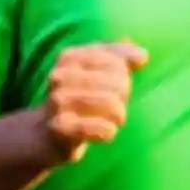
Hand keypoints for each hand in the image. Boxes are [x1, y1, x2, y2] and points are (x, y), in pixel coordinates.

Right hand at [44, 40, 148, 161]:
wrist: (46, 133)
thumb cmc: (79, 98)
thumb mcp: (95, 71)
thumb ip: (120, 57)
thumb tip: (143, 56)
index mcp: (69, 58)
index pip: (115, 60)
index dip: (123, 75)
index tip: (115, 87)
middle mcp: (60, 76)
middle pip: (116, 81)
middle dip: (122, 97)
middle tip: (114, 108)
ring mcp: (58, 102)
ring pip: (111, 102)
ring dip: (118, 115)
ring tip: (112, 121)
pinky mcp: (60, 128)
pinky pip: (102, 127)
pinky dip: (109, 132)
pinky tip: (104, 134)